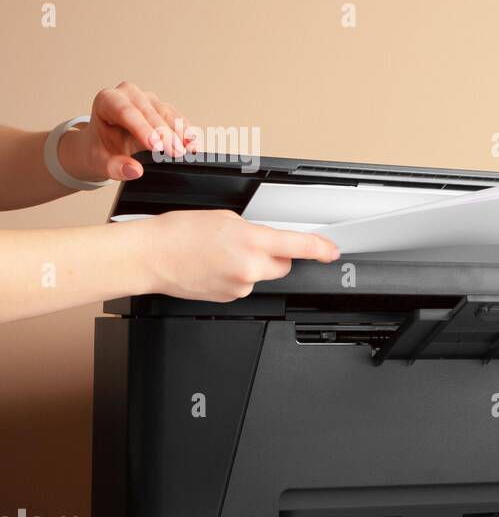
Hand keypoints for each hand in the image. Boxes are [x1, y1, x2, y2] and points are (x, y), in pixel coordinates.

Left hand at [59, 81, 196, 182]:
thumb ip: (114, 167)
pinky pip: (178, 118)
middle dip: (165, 134)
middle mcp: (129, 95)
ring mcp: (148, 100)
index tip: (157, 147)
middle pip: (150, 112)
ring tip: (189, 150)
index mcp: (107, 100)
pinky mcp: (164, 108)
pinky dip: (186, 132)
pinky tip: (193, 144)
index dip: (143, 129)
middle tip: (177, 153)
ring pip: (167, 113)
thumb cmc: (100, 148)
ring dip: (180, 133)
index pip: (126, 112)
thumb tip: (134, 170)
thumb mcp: (99, 161)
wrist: (104, 145)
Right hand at [130, 210, 339, 301]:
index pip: (299, 246)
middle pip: (283, 265)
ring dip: (251, 265)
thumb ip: (251, 229)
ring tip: (220, 254)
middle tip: (248, 244)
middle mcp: (250, 267)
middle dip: (274, 254)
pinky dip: (235, 275)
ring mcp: (241, 286)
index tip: (331, 251)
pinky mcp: (230, 298)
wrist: (149, 256)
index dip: (321, 249)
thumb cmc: (176, 233)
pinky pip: (244, 284)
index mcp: (252, 241)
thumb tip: (263, 238)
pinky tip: (214, 266)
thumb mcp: (223, 218)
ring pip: (262, 275)